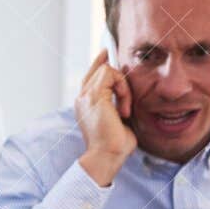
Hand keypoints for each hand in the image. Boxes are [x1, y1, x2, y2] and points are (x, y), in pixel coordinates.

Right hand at [74, 50, 136, 185]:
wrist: (107, 157)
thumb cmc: (116, 145)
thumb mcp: (119, 120)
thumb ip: (119, 105)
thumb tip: (127, 95)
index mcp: (85, 105)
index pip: (91, 76)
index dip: (100, 62)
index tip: (108, 52)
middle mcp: (82, 98)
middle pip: (97, 69)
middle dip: (114, 69)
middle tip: (122, 75)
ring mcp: (85, 96)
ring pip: (106, 69)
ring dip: (123, 86)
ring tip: (125, 108)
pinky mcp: (94, 95)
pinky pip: (111, 75)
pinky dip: (123, 89)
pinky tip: (125, 108)